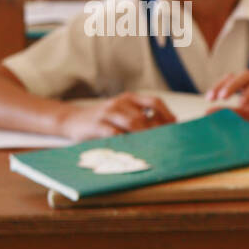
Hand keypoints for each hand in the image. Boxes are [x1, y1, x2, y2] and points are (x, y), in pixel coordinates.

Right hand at [58, 92, 175, 140]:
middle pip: (145, 116)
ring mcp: (108, 113)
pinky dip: (126, 142)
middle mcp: (120, 103)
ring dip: (146, 137)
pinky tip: (133, 150)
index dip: (168, 115)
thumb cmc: (103, 120)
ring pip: (133, 123)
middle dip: (158, 131)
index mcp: (129, 99)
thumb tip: (169, 129)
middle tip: (167, 144)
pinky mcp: (97, 125)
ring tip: (155, 148)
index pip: (155, 102)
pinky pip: (115, 134)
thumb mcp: (122, 114)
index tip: (176, 128)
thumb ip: (142, 118)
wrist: (71, 119)